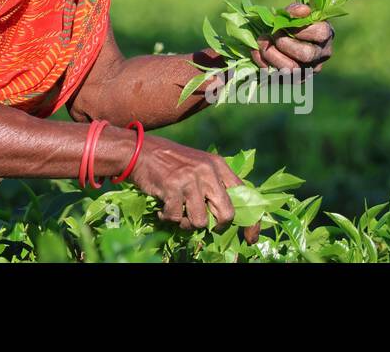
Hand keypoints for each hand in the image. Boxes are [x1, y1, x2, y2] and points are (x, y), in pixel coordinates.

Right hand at [131, 136, 260, 243]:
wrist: (138, 150)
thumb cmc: (169, 162)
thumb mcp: (197, 166)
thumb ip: (213, 185)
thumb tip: (227, 216)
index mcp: (217, 165)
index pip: (244, 195)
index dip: (251, 221)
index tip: (250, 239)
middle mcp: (207, 171)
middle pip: (226, 214)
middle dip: (216, 226)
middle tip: (202, 224)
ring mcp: (190, 179)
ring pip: (200, 221)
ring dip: (186, 223)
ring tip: (176, 213)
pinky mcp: (172, 187)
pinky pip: (176, 217)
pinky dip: (168, 217)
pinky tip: (162, 208)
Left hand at [250, 2, 332, 73]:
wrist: (283, 35)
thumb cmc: (291, 20)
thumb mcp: (294, 11)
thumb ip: (296, 9)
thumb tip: (303, 10)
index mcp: (326, 34)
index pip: (319, 33)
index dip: (299, 28)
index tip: (284, 24)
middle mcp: (322, 55)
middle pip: (305, 54)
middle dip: (283, 43)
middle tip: (270, 34)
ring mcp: (310, 70)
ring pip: (291, 69)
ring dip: (270, 54)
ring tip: (260, 42)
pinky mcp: (294, 80)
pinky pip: (278, 77)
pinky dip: (263, 64)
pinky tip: (256, 52)